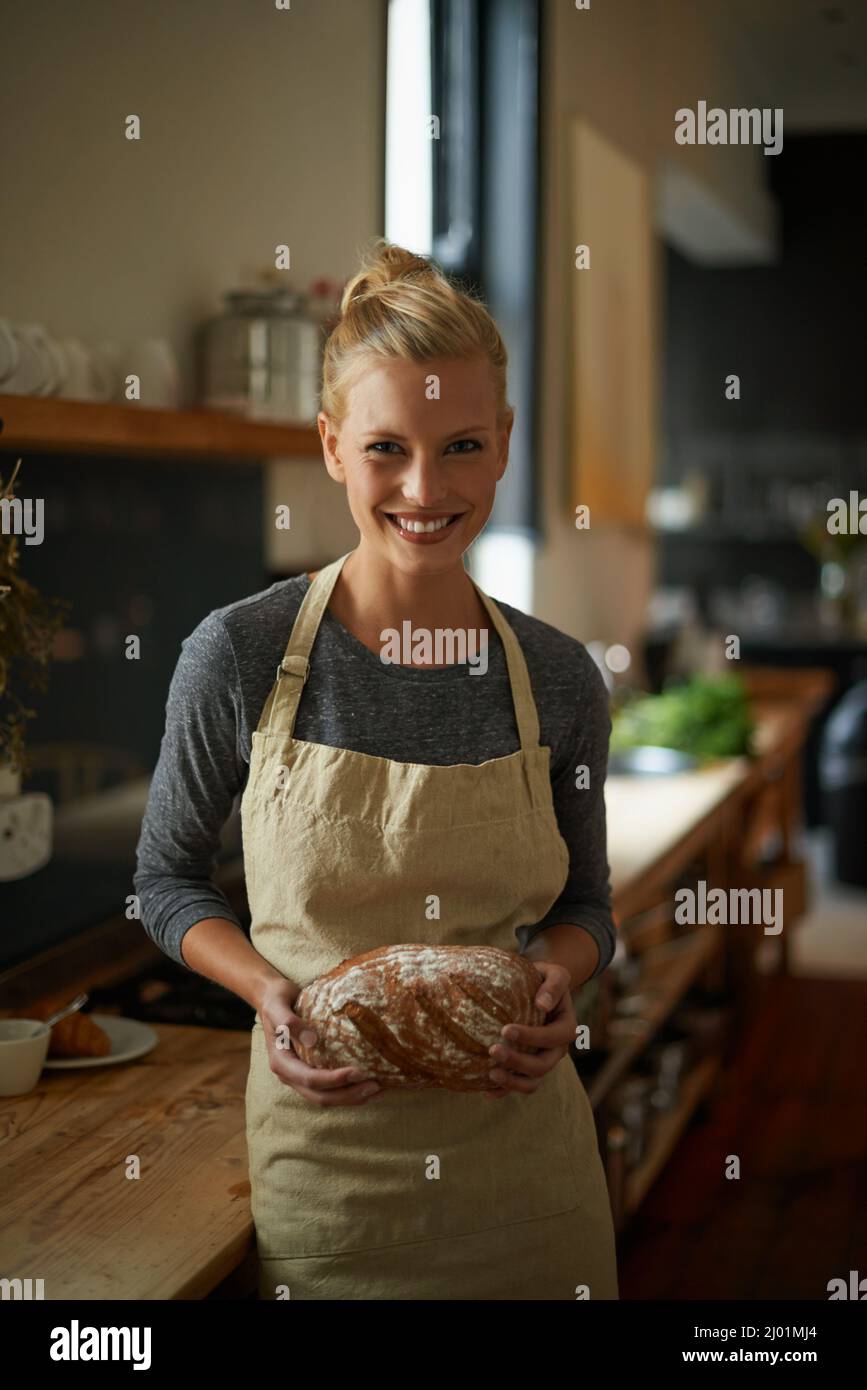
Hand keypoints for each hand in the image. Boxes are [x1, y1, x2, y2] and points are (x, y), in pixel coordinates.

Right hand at [258, 976, 381, 1106]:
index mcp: (282, 1063)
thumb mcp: (276, 1006)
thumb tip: (311, 1039)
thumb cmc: (275, 999)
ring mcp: (301, 1076)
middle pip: (321, 1096)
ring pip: (327, 1096)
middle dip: (349, 1095)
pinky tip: (370, 1081)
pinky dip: (350, 1088)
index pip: (310, 1079)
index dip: (333, 1080)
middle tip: (376, 1086)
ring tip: (379, 1088)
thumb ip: (288, 1022)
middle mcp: (291, 1075)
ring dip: (353, 1096)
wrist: (272, 998)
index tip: (357, 1071)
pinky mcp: (312, 1071)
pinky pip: (331, 1087)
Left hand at [483, 960, 575, 1099]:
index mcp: (566, 1027)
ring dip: (512, 1082)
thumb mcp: (555, 973)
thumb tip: (542, 1004)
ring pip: (533, 1082)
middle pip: (542, 1065)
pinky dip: (504, 1091)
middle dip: (518, 1062)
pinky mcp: (528, 1068)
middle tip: (493, 1050)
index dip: (532, 1037)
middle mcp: (557, 1050)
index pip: (553, 1037)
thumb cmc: (544, 978)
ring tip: (490, 1074)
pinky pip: (519, 1084)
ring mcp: (544, 1061)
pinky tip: (486, 1091)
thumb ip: (554, 985)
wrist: (539, 989)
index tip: (505, 1030)